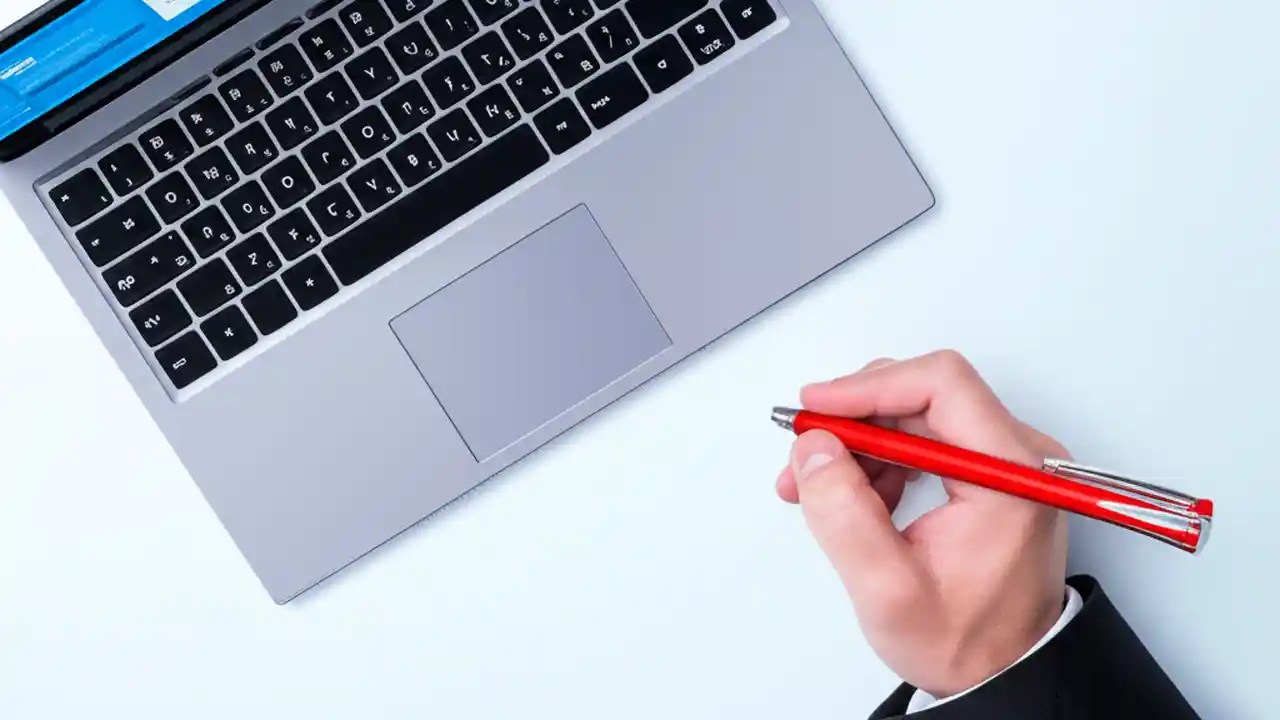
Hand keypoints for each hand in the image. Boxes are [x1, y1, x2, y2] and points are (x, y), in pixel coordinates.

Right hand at [776, 351, 1069, 697]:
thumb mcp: (888, 590)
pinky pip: (925, 439)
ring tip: (818, 486)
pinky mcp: (989, 472)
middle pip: (924, 394)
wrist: (1007, 674)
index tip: (817, 408)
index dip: (869, 388)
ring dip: (861, 442)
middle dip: (854, 419)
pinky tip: (853, 496)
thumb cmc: (966, 642)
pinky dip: (880, 458)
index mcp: (1010, 474)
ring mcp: (1005, 461)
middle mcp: (1018, 455)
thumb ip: (845, 515)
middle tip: (805, 451)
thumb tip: (814, 449)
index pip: (940, 386)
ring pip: (917, 416)